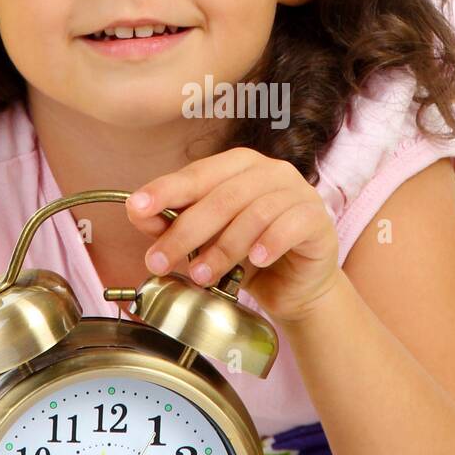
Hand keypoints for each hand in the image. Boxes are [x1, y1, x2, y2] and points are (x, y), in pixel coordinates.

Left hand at [126, 147, 341, 323]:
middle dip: (185, 231)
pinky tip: (255, 261)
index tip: (137, 207)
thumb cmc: (249, 259)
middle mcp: (270, 171)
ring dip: (222, 248)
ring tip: (200, 275)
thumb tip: (138, 213)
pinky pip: (290, 226)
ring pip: (254, 213)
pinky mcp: (317, 219)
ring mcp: (297, 192)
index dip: (166, 190)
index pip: (197, 174)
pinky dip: (269, 243)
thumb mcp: (205, 242)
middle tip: (158, 261)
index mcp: (238, 166)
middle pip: (222, 196)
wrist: (295, 289)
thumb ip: (172, 224)